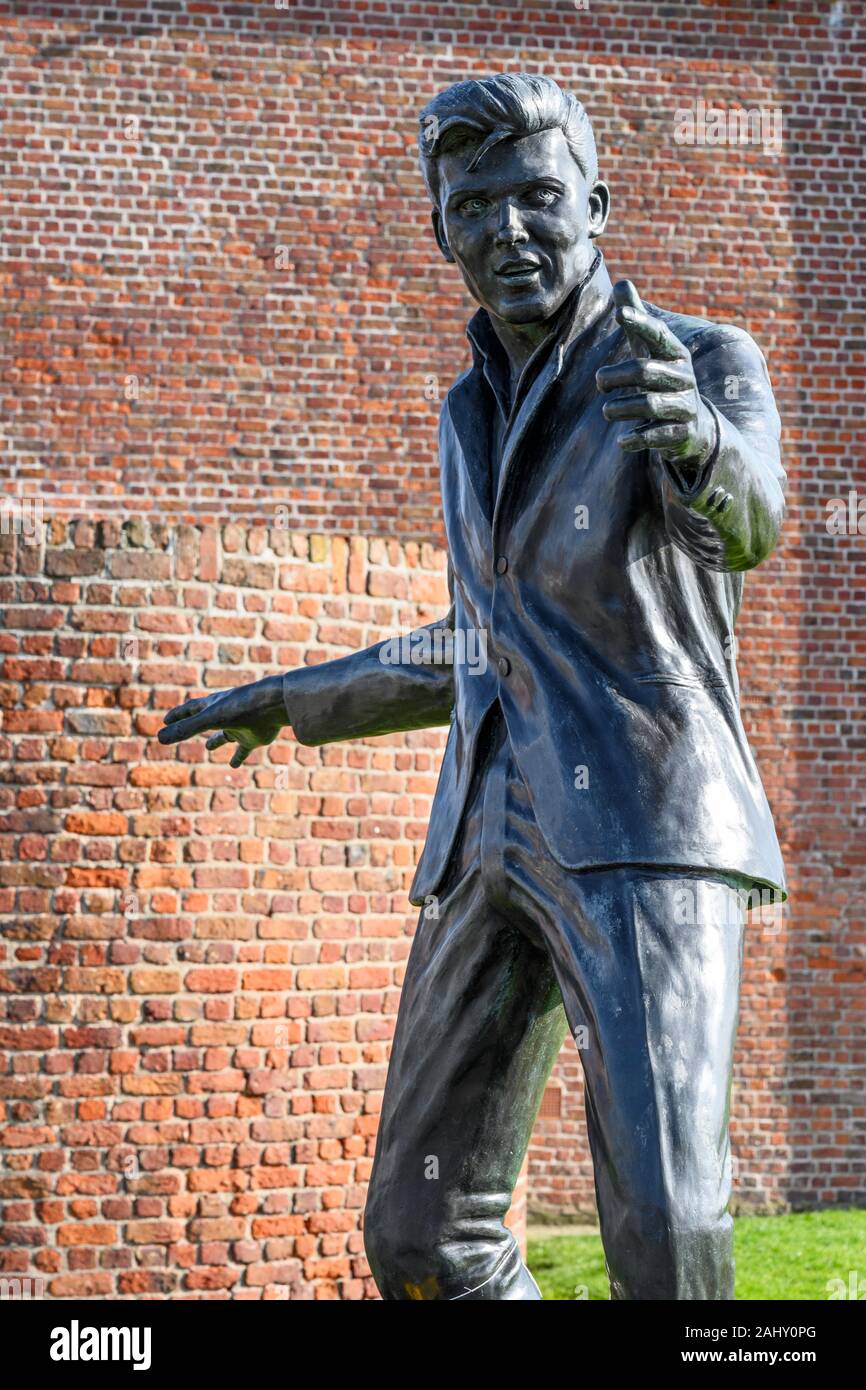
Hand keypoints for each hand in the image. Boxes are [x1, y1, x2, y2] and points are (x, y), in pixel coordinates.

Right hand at [158, 675, 286, 767]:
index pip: (190, 709)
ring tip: (208, 747)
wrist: (275, 705)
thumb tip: (159, 738)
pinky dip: (238, 757)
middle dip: (193, 724)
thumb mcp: (210, 719)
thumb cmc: (242, 707)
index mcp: (213, 705)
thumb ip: (186, 729)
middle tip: (182, 729)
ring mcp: (240, 726)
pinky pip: (243, 750)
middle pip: (206, 720)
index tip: (166, 720)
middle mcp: (226, 714)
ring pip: (225, 735)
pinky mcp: (253, 738)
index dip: (177, 716)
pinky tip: (234, 765)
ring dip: (216, 740)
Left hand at [596, 280, 715, 470]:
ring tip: (607, 410)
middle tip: (599, 382)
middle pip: (645, 371)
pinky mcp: (682, 433)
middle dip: (616, 377)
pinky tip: (621, 442)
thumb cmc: (665, 381)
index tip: (619, 314)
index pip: (658, 334)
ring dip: (621, 407)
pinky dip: (636, 438)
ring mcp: (685, 406)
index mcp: (676, 354)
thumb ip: (638, 321)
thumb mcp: (652, 352)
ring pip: (650, 404)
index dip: (640, 323)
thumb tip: (622, 282)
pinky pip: (656, 435)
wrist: (697, 427)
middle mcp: (684, 378)